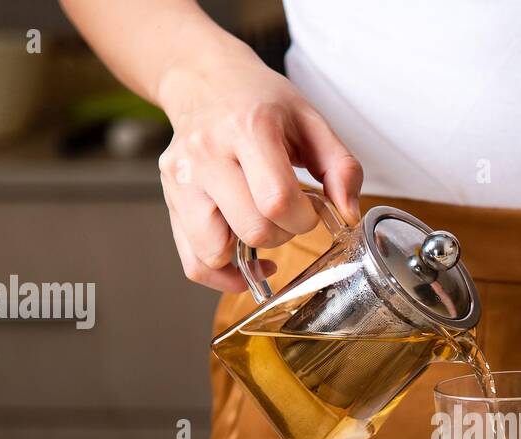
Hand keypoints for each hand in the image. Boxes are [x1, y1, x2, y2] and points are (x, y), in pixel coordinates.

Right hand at [155, 40, 362, 291]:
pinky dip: (222, 275)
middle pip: (252, 230)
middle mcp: (207, 155)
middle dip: (282, 234)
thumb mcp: (310, 120)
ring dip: (249, 256)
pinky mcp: (171, 200)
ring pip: (215, 252)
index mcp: (247, 128)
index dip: (304, 219)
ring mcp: (183, 180)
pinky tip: (244, 263)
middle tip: (286, 214)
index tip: (309, 210)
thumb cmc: (261, 102)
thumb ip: (340, 167)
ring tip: (260, 228)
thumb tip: (349, 215)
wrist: (205, 82)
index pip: (277, 200)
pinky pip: (193, 262)